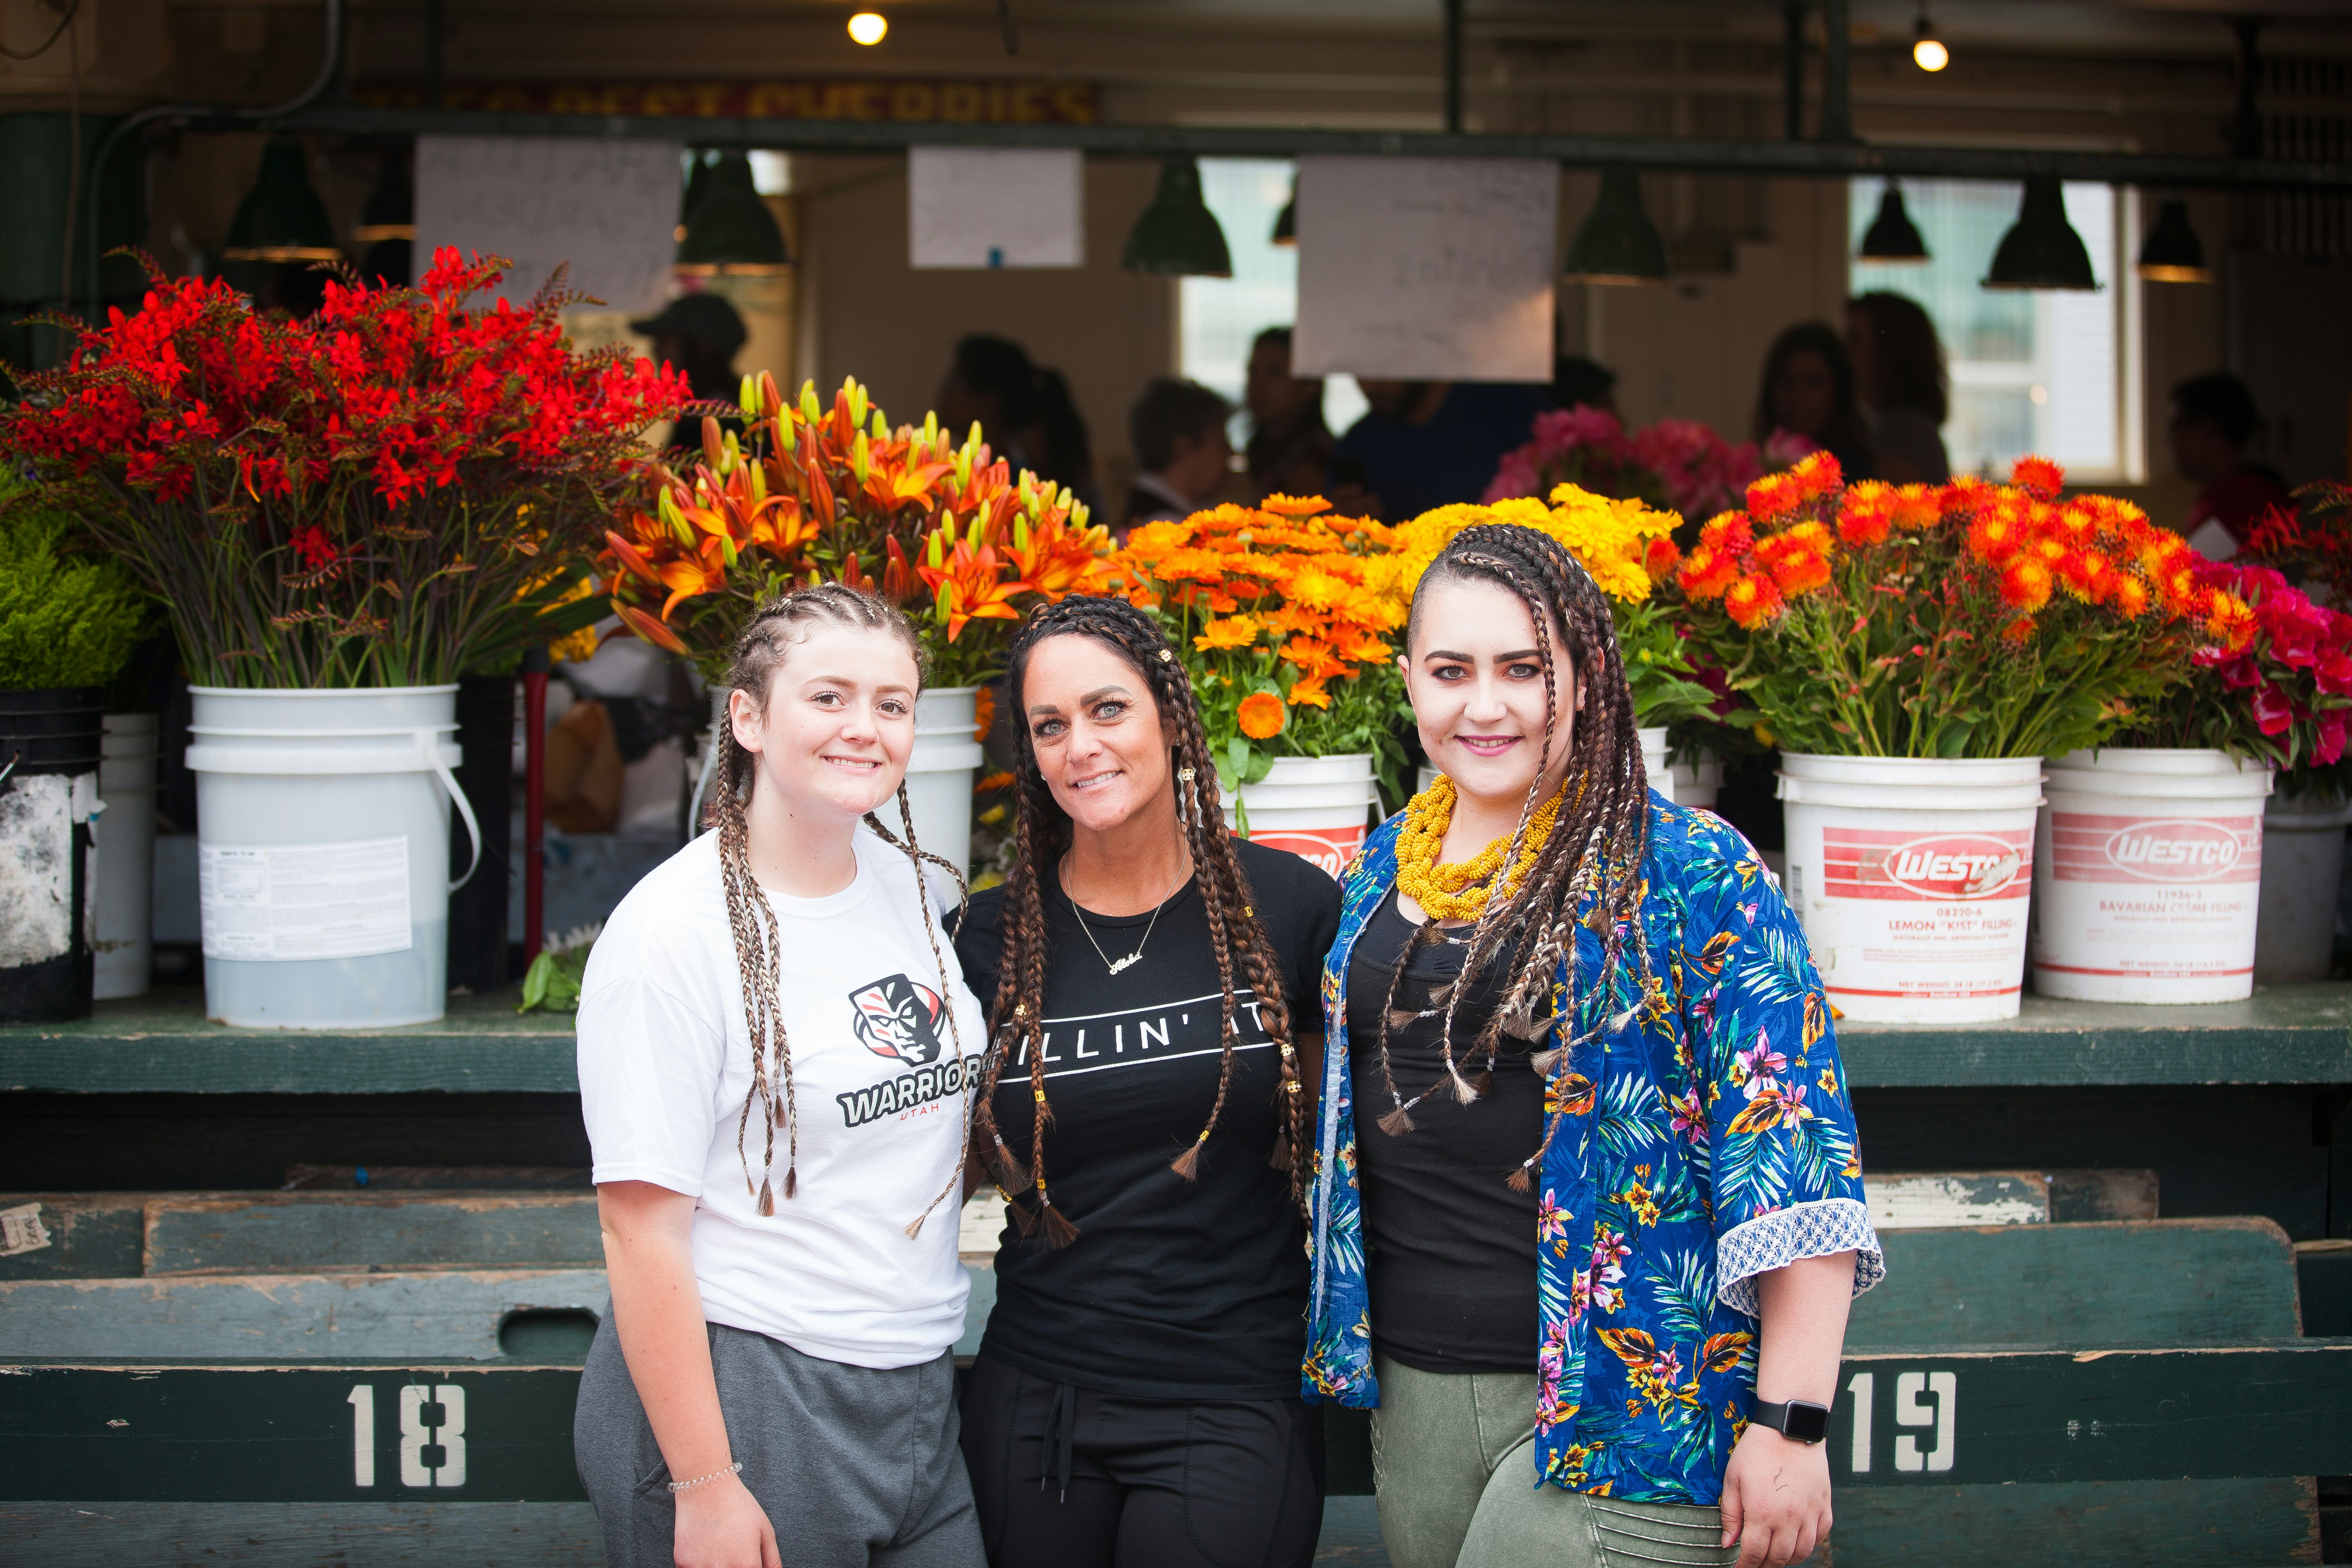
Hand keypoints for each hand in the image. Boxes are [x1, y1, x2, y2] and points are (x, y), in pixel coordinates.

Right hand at [672, 1472, 781, 1567]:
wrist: (706, 1487)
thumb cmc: (738, 1505)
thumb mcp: (765, 1530)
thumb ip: (772, 1559)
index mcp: (746, 1564)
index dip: (750, 1567)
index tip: (746, 1559)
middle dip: (733, 1565)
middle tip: (731, 1549)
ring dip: (715, 1565)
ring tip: (717, 1545)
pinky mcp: (682, 1562)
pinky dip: (698, 1562)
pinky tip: (703, 1544)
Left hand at [1719, 1422, 1831, 1567]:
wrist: (1790, 1429)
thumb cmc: (1757, 1451)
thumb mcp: (1733, 1479)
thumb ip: (1730, 1513)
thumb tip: (1727, 1543)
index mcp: (1762, 1513)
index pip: (1753, 1554)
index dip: (1744, 1566)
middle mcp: (1789, 1518)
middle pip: (1778, 1558)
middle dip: (1764, 1565)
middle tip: (1755, 1561)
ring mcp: (1810, 1513)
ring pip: (1802, 1553)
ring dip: (1787, 1559)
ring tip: (1774, 1554)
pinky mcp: (1824, 1506)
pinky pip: (1820, 1537)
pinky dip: (1809, 1545)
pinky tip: (1797, 1540)